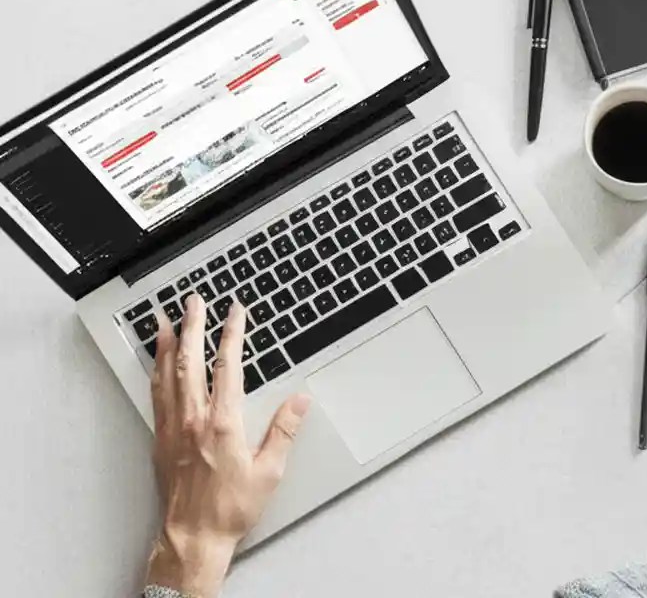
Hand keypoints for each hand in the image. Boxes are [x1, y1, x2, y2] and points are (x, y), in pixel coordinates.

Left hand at [145, 295, 310, 596]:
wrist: (193, 535)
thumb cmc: (230, 508)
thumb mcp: (270, 470)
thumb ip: (284, 430)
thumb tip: (300, 401)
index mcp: (224, 423)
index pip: (228, 367)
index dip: (231, 334)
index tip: (235, 313)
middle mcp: (194, 420)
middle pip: (191, 361)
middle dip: (194, 326)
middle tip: (194, 301)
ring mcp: (174, 427)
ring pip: (168, 374)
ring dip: (169, 343)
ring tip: (168, 319)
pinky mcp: (161, 439)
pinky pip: (156, 395)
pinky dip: (157, 371)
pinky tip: (158, 361)